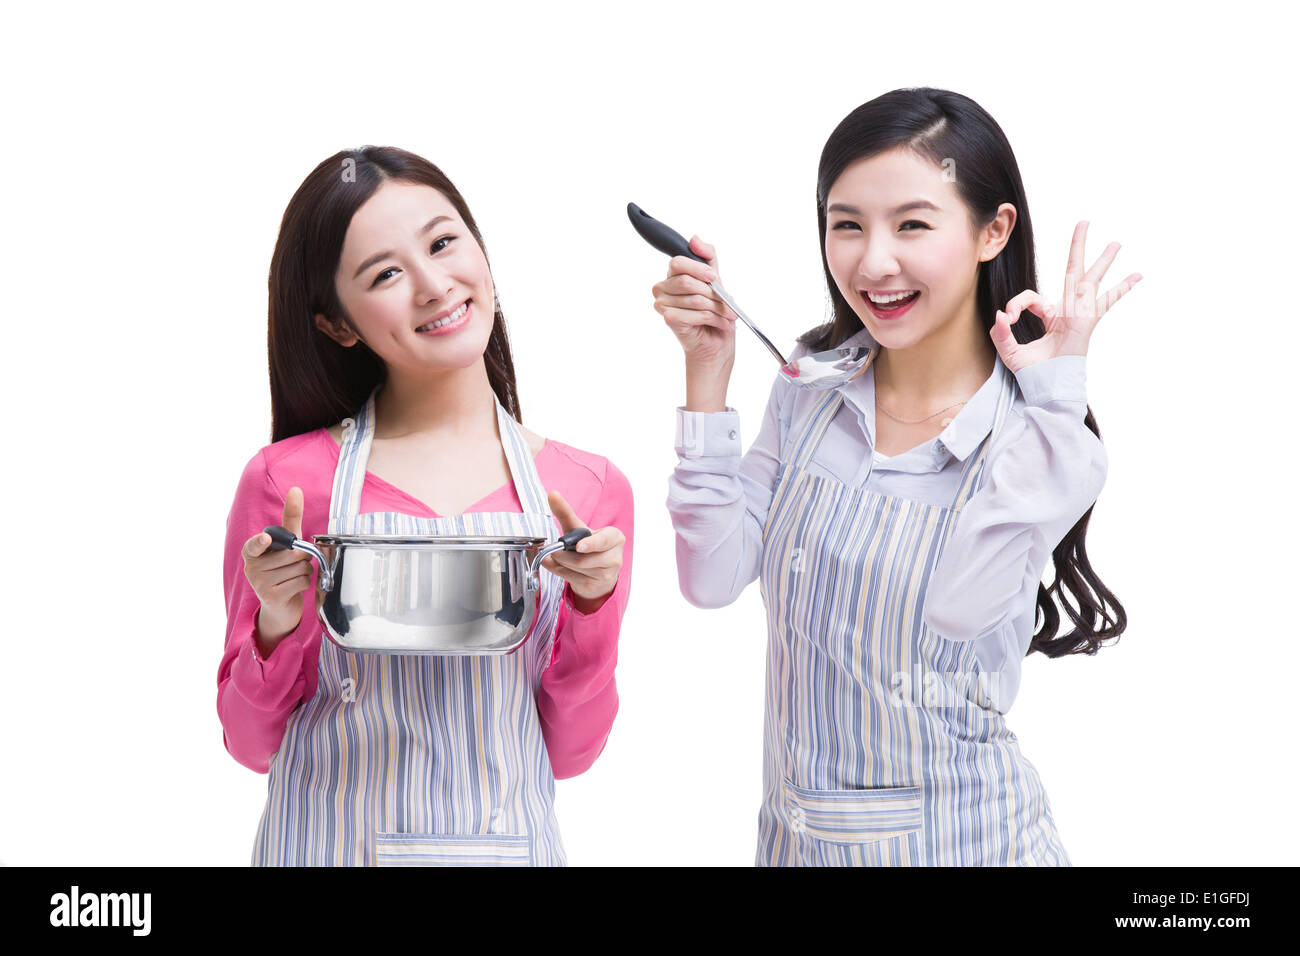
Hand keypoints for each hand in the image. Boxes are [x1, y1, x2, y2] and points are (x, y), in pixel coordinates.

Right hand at [242, 485, 312, 641]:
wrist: (280, 606)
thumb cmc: (283, 568)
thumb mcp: (287, 542)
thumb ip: (290, 517)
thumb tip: (295, 489)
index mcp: (251, 551)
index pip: (254, 544)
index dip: (261, 542)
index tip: (266, 539)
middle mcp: (251, 567)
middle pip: (293, 554)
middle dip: (303, 557)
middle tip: (293, 565)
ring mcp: (259, 584)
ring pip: (300, 568)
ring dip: (305, 571)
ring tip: (293, 576)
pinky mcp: (271, 597)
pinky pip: (301, 582)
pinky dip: (305, 583)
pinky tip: (294, 587)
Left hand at [542, 490, 623, 613]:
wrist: (598, 572)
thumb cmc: (589, 546)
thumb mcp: (578, 528)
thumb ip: (565, 512)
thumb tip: (552, 494)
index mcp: (615, 537)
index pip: (605, 540)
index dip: (592, 543)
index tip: (579, 546)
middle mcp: (615, 557)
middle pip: (584, 558)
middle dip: (564, 555)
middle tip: (553, 551)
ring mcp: (607, 574)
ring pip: (577, 568)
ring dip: (561, 563)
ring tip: (558, 556)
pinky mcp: (596, 586)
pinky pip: (572, 579)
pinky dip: (559, 572)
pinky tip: (558, 566)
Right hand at [651, 235, 737, 370]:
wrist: (716, 344)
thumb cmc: (714, 312)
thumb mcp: (715, 279)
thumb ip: (707, 257)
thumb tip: (694, 238)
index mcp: (672, 275)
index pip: (678, 262)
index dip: (698, 268)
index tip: (714, 278)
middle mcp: (661, 287)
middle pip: (688, 282)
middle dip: (713, 293)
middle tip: (728, 302)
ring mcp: (662, 304)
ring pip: (695, 299)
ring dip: (718, 308)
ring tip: (728, 315)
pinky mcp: (668, 319)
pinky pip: (696, 314)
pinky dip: (715, 319)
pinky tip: (722, 324)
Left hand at [990, 220, 1141, 372]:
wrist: (1048, 388)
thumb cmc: (1034, 374)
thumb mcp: (1010, 351)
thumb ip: (1001, 333)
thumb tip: (1000, 314)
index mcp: (1051, 316)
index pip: (1031, 297)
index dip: (1016, 304)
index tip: (1008, 318)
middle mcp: (1068, 311)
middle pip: (1073, 272)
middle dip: (1078, 247)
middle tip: (1084, 221)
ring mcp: (1079, 314)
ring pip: (1090, 280)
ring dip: (1103, 260)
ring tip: (1116, 243)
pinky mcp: (1087, 321)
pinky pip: (1105, 302)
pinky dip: (1121, 289)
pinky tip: (1138, 276)